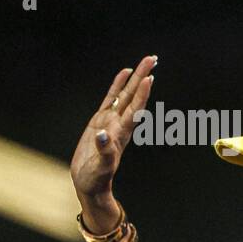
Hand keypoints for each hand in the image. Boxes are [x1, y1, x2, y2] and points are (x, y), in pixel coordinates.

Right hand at [70, 55, 157, 228]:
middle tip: (152, 58)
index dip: (142, 95)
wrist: (90, 183)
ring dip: (134, 78)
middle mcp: (120, 124)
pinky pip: (111, 98)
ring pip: (125, 94)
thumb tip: (103, 134)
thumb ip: (104, 151)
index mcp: (122, 134)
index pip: (135, 110)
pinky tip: (123, 74)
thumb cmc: (97, 178)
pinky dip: (117, 86)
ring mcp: (111, 121)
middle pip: (134, 96)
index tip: (149, 78)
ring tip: (144, 62)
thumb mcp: (101, 166)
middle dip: (142, 77)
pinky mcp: (100, 121)